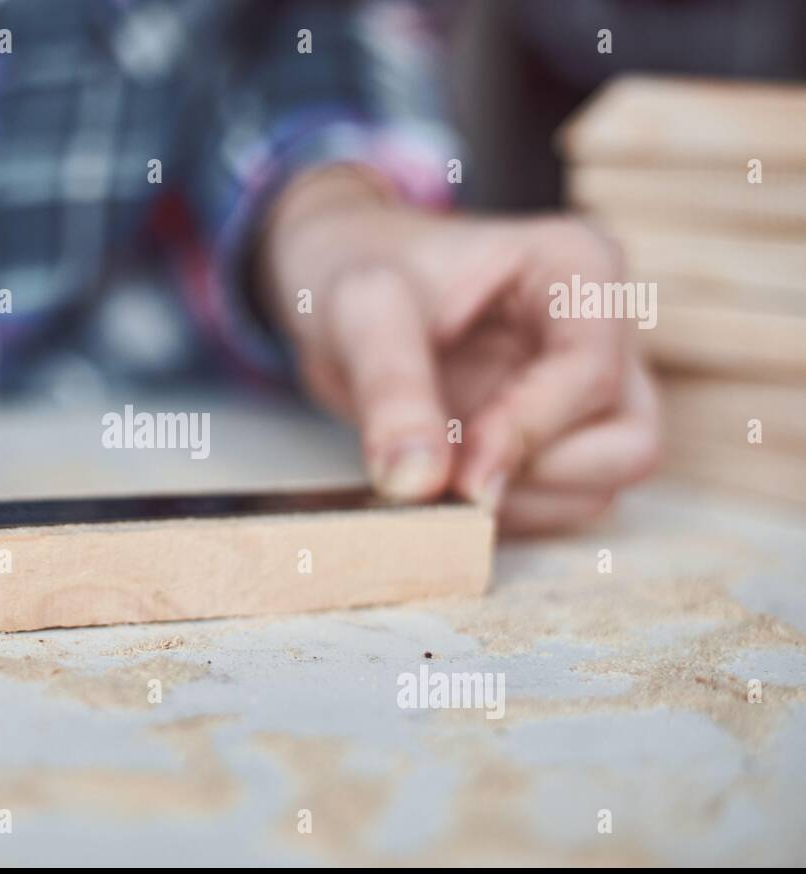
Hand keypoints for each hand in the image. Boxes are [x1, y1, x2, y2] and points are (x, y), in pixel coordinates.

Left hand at [257, 164, 660, 533]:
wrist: (338, 285)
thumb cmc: (358, 270)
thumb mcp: (361, 308)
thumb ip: (391, 387)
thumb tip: (418, 483)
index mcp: (579, 269)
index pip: (593, 373)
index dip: (527, 432)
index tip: (458, 475)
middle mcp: (604, 331)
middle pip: (628, 444)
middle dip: (536, 473)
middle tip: (445, 472)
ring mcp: (589, 392)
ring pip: (600, 486)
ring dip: (515, 499)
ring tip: (431, 465)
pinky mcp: (559, 439)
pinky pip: (559, 504)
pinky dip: (501, 510)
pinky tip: (441, 475)